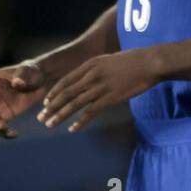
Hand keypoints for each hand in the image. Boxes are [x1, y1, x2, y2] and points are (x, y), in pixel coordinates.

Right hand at [0, 60, 49, 138]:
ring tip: (9, 132)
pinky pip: (0, 127)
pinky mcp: (6, 115)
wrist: (41, 80)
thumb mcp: (29, 71)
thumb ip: (22, 76)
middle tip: (0, 126)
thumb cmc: (33, 71)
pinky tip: (14, 134)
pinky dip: (4, 133)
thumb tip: (17, 83)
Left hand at [38, 49, 158, 132]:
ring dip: (59, 115)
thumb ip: (98, 69)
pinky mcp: (110, 98)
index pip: (66, 80)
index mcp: (90, 64)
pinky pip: (90, 112)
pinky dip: (79, 121)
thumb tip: (91, 77)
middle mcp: (91, 75)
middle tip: (41, 117)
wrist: (149, 63)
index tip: (46, 102)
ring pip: (74, 104)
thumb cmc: (134, 61)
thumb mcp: (110, 61)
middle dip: (51, 107)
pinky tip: (72, 129)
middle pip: (66, 93)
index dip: (54, 93)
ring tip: (49, 124)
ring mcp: (100, 87)